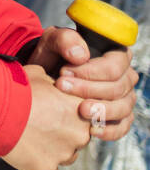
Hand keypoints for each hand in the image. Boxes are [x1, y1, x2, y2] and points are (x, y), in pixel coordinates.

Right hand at [2, 64, 92, 169]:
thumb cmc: (14, 87)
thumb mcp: (39, 75)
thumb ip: (55, 84)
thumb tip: (56, 86)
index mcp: (82, 109)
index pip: (86, 116)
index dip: (66, 113)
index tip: (50, 111)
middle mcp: (81, 133)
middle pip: (78, 138)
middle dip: (62, 133)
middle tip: (38, 125)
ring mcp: (64, 153)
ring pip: (65, 156)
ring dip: (52, 150)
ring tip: (28, 139)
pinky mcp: (46, 169)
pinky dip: (40, 166)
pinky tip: (25, 154)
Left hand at [19, 26, 139, 141]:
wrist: (44, 77)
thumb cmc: (51, 56)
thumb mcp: (51, 41)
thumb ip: (64, 39)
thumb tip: (81, 55)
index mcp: (115, 54)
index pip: (115, 65)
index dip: (92, 71)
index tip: (63, 71)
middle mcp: (124, 77)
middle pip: (118, 87)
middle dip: (89, 89)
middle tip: (61, 87)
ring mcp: (123, 98)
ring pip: (123, 108)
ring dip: (101, 111)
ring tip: (79, 110)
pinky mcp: (117, 117)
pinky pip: (122, 127)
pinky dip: (110, 130)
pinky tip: (92, 130)